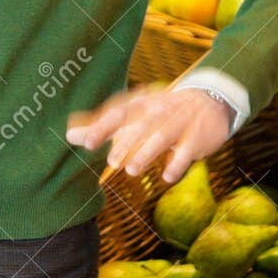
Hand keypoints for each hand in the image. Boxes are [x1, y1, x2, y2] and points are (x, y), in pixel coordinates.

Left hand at [66, 84, 233, 182]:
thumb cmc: (159, 112)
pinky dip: (178, 162)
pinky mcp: (197, 136)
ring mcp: (179, 122)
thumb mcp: (132, 113)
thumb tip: (69, 135)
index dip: (102, 126)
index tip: (87, 142)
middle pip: (140, 125)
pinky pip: (188, 150)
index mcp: (140, 104)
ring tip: (132, 170)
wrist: (208, 100)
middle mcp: (159, 110)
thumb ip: (101, 126)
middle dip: (126, 143)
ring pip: (163, 136)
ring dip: (147, 152)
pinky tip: (167, 177)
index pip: (119, 112)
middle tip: (111, 162)